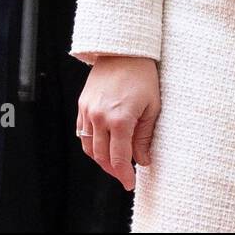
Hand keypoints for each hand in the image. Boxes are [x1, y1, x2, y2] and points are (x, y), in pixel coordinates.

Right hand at [77, 56, 160, 190]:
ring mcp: (88, 111)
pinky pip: (81, 132)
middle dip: (113, 170)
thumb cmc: (143, 76)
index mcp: (120, 120)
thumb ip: (145, 136)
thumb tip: (144, 160)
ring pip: (88, 147)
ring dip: (100, 159)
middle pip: (101, 156)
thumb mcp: (152, 106)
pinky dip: (90, 143)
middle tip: (124, 176)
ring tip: (113, 163)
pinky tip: (101, 145)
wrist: (124, 51)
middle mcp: (100, 118)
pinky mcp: (82, 105)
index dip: (124, 175)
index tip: (130, 184)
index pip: (119, 158)